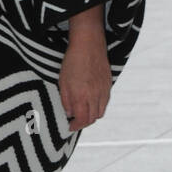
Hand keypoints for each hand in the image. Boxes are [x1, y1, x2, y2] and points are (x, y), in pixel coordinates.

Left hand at [59, 11, 111, 131]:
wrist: (89, 44)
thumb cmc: (73, 61)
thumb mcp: (62, 81)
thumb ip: (66, 100)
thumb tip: (70, 114)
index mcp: (82, 96)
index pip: (82, 120)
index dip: (75, 126)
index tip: (69, 127)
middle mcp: (95, 96)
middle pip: (92, 118)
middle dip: (83, 123)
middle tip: (75, 122)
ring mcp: (104, 90)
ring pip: (100, 112)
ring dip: (92, 116)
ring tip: (83, 113)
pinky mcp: (109, 84)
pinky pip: (105, 102)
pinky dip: (98, 107)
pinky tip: (91, 102)